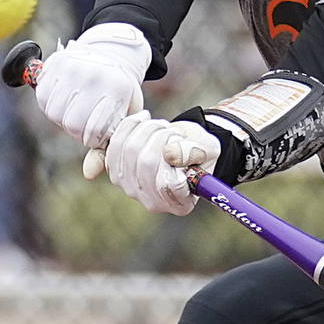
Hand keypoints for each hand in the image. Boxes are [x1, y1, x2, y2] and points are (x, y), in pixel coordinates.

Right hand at [36, 23, 150, 155]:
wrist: (112, 54)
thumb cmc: (119, 93)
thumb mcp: (123, 117)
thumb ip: (106, 147)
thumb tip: (89, 174)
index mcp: (117, 89)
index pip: (93, 133)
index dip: (94, 139)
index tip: (100, 130)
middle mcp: (94, 75)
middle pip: (72, 124)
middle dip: (78, 129)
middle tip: (87, 119)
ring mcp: (73, 67)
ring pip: (55, 113)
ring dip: (64, 116)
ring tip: (77, 107)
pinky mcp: (55, 63)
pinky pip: (43, 98)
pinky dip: (51, 103)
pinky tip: (65, 97)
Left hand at [105, 112, 219, 215]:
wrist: (181, 142)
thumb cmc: (199, 149)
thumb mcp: (207, 150)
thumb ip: (193, 154)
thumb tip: (169, 154)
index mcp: (180, 204)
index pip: (169, 183)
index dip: (175, 156)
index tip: (181, 141)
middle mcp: (152, 202)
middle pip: (146, 163)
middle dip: (161, 136)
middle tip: (172, 130)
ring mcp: (131, 188)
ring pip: (129, 149)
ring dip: (147, 129)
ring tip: (161, 126)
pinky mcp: (115, 170)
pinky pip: (116, 143)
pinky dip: (131, 125)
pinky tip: (144, 120)